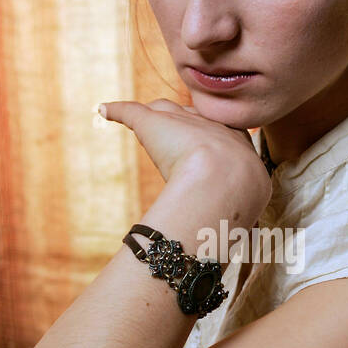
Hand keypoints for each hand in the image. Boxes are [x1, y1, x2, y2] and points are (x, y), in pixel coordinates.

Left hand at [99, 98, 270, 213]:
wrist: (222, 183)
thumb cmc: (235, 202)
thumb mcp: (243, 209)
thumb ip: (238, 220)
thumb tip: (237, 237)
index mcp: (238, 145)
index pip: (220, 133)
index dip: (210, 138)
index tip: (205, 149)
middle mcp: (210, 127)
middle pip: (192, 117)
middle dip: (183, 120)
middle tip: (172, 130)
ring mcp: (181, 123)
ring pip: (165, 110)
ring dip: (153, 114)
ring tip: (139, 116)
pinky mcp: (152, 124)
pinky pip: (131, 112)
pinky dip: (117, 111)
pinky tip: (104, 111)